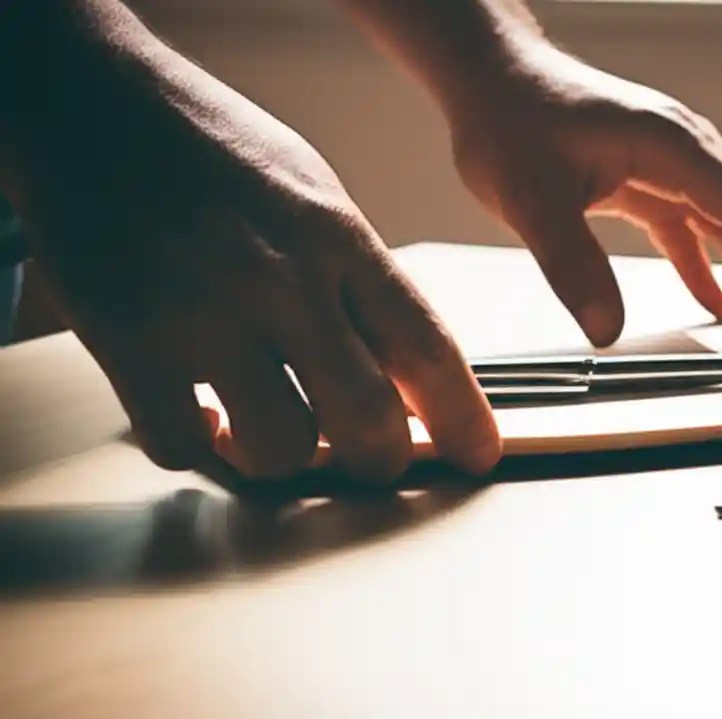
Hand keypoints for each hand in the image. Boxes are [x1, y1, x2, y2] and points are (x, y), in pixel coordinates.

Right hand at [9, 26, 499, 480]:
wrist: (90, 102)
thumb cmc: (215, 148)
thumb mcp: (314, 193)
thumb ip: (359, 276)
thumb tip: (406, 366)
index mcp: (340, 239)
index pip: (428, 349)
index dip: (464, 420)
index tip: (478, 458)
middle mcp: (285, 280)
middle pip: (369, 422)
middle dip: (378, 461)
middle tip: (363, 457)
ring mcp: (206, 313)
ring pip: (281, 448)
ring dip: (281, 457)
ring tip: (264, 426)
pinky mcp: (129, 340)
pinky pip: (182, 444)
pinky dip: (199, 449)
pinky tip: (202, 415)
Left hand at [447, 42, 721, 350]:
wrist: (492, 78)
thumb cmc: (510, 120)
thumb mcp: (531, 198)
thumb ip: (572, 264)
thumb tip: (606, 330)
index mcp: (671, 144)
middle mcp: (685, 149)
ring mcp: (673, 164)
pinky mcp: (651, 180)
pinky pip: (697, 228)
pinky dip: (714, 268)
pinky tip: (721, 307)